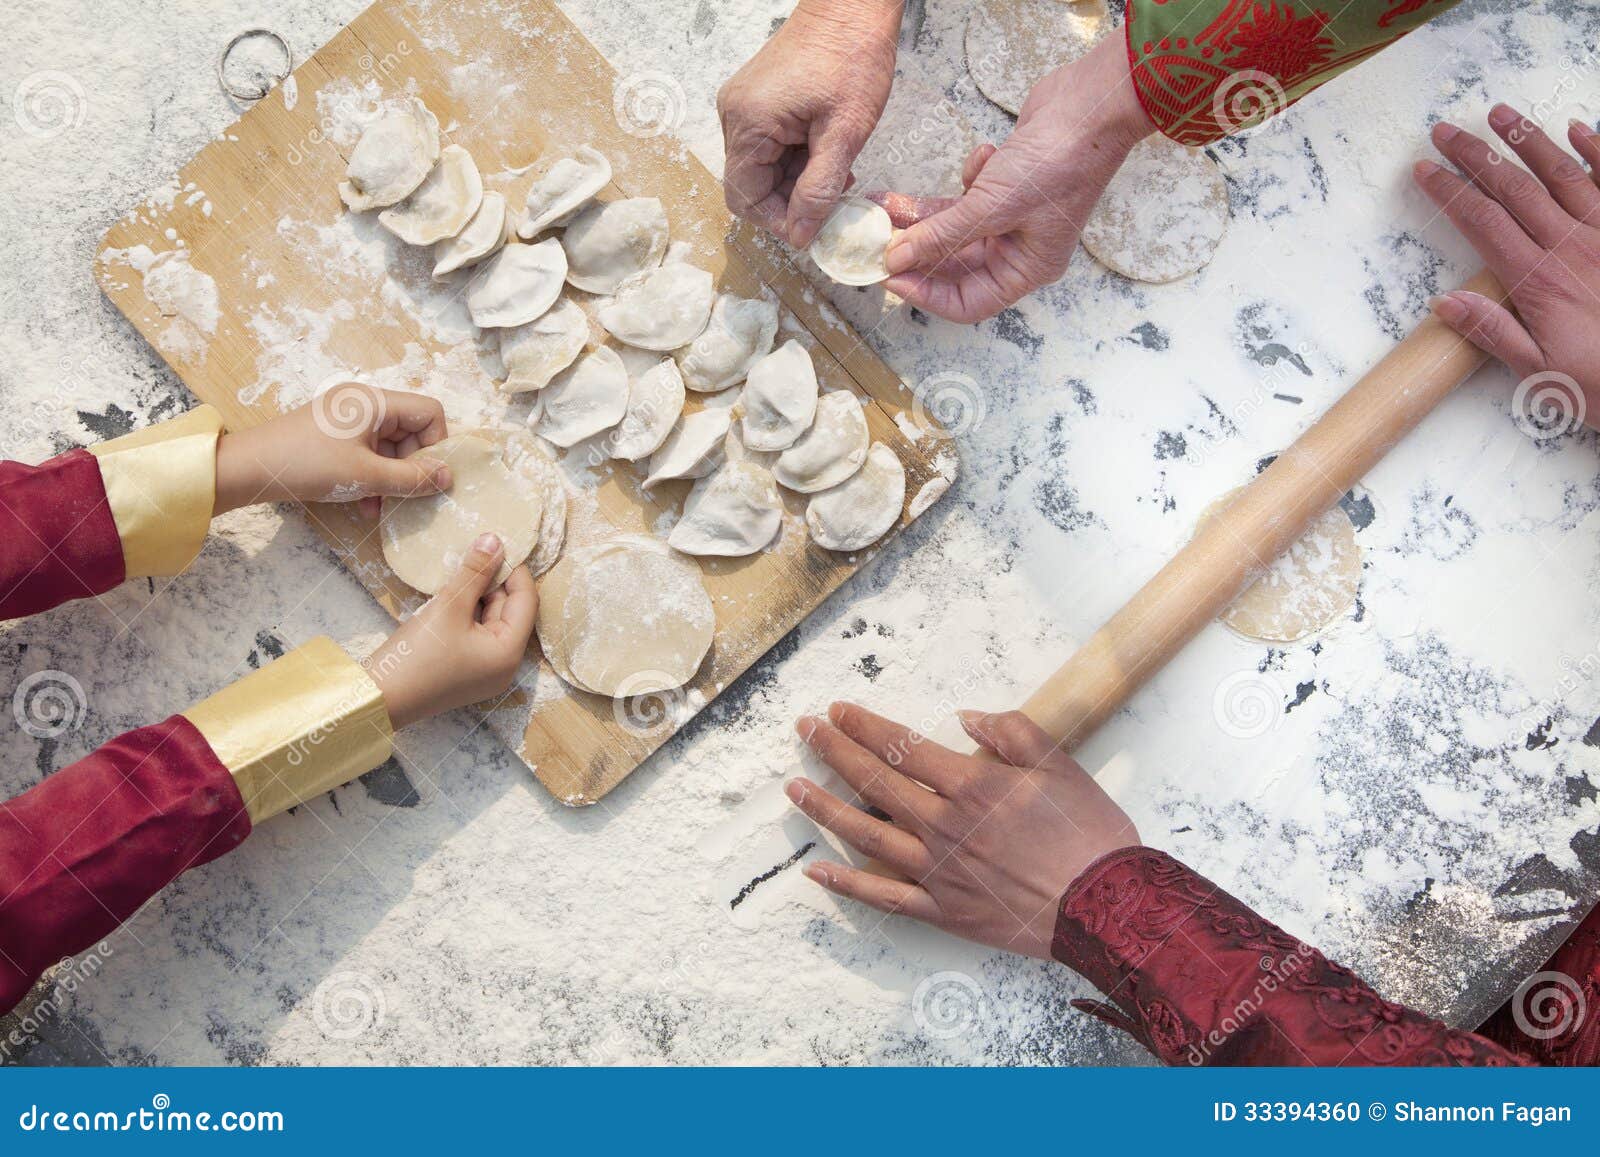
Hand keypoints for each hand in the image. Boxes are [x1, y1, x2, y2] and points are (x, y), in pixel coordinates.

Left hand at [214, 383, 450, 518]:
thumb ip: (412, 478)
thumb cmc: (307, 465)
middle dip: (412, 467)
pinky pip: (369, 452)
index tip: (428, 477)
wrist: (248, 468)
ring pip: (390, 446)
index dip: (437, 445)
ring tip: (381, 506)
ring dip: (392, 477)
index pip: (430, 413)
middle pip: (412, 431)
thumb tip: (449, 477)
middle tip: (405, 496)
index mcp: (375, 401)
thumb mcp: (366, 476)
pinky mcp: (334, 434)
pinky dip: (373, 476)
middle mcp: (364, 402)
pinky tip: (365, 503)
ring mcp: (348, 418)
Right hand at [365, 534, 535, 729]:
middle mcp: (505, 665)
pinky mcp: (467, 671)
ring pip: (492, 621)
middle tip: (476, 552)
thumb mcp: (448, 606)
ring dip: (480, 595)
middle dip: (495, 581)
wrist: (379, 697)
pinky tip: (453, 593)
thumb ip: (474, 572)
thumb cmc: (417, 655)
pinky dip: (469, 612)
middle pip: (511, 611)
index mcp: (509, 653)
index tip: (497, 544)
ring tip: (463, 568)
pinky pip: (478, 634)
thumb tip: (495, 541)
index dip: (514, 570)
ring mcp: (486, 671)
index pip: (526, 601)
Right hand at [717, 0, 901, 246]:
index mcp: (748, 123)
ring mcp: (743, 105)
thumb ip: (819, 189)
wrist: (852, 6)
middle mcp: (735, 115)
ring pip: (762, 167)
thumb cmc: (851, 58)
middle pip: (751, 184)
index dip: (778, 221)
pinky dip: (795, 158)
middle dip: (790, 200)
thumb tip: (801, 234)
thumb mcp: (843, 133)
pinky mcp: (757, 99)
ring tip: (836, 171)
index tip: (813, 229)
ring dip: (797, 180)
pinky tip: (825, 151)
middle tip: (831, 201)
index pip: (745, 198)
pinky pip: (768, 145)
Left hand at [786, 702, 1138, 959]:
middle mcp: (943, 825)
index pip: (901, 746)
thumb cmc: (1088, 833)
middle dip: (833, 751)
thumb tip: (965, 717)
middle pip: (874, 782)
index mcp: (971, 785)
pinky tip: (816, 872)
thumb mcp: (1059, 763)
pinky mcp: (942, 911)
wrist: (1106, 905)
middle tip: (804, 730)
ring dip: (824, 807)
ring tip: (793, 786)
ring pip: (865, 835)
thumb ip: (1011, 730)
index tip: (837, 710)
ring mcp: (937, 871)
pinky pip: (883, 897)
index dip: (864, 725)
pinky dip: (846, 885)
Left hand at [881, 33, 1150, 322]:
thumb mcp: (992, 205)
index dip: (926, 295)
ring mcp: (1012, 218)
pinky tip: (981, 157)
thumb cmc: (1057, 162)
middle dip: (915, 251)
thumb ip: (941, 235)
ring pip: (953, 228)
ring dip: (922, 216)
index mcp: (1026, 269)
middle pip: (953, 266)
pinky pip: (967, 196)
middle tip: (875, 239)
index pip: (968, 303)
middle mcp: (1019, 250)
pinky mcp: (1004, 186)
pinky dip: (963, 180)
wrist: (1091, 106)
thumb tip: (896, 259)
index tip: (888, 278)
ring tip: (884, 204)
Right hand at [1416, 106, 1599, 426]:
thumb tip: (1444, 303)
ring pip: (1562, 174)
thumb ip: (1493, 333)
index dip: (1449, 192)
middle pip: (1514, 188)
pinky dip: (1596, 150)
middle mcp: (1571, 246)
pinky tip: (1577, 130)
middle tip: (1445, 130)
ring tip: (1501, 114)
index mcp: (1539, 281)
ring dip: (1528, 141)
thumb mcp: (1541, 373)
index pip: (1482, 223)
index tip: (1424, 170)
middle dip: (1476, 155)